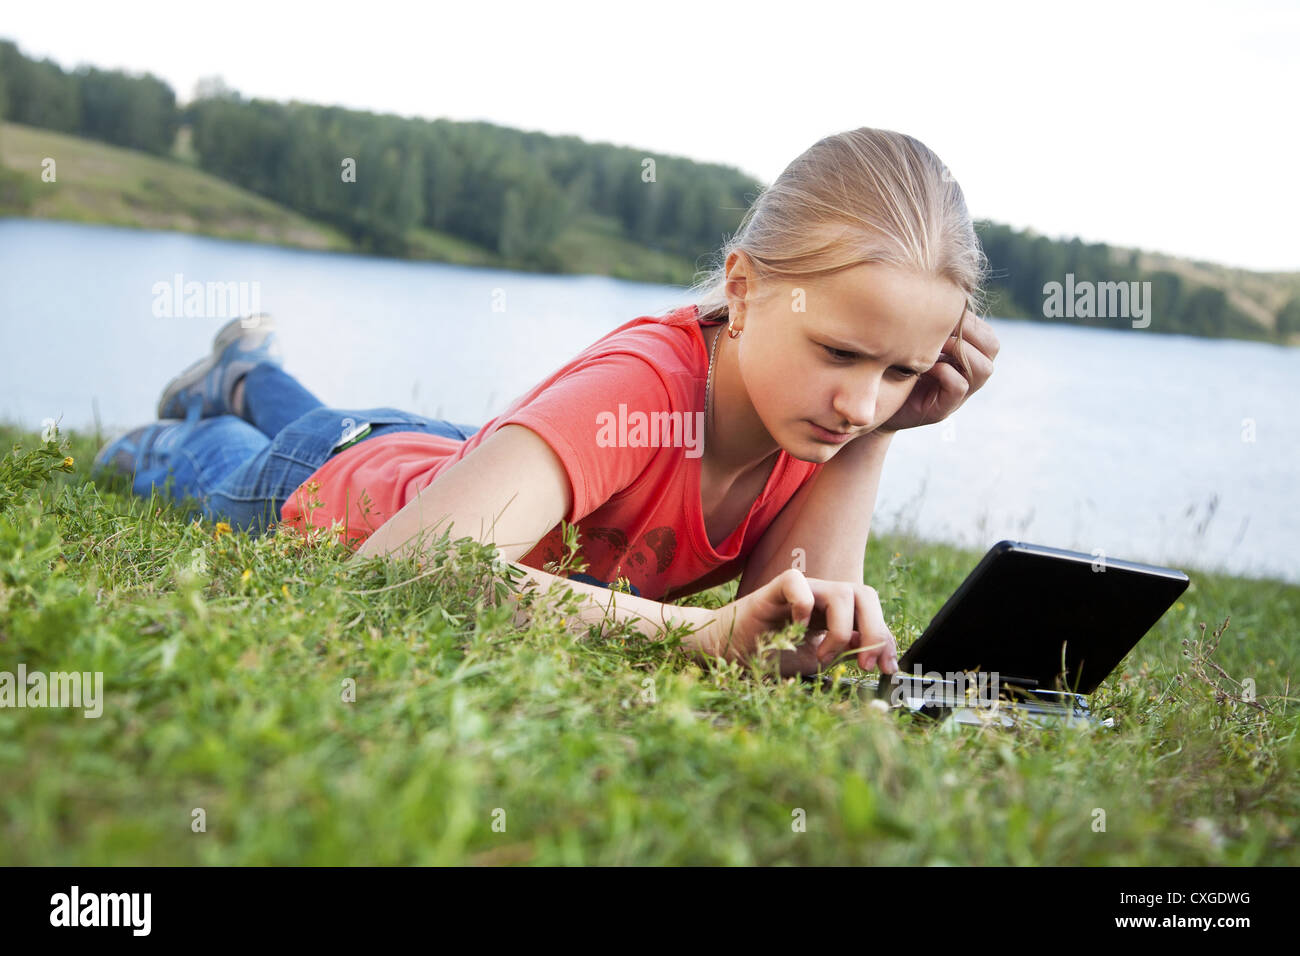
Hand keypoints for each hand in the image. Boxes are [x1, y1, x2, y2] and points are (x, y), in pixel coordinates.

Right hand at [699, 568, 898, 677]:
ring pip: (843, 591)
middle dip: (875, 630)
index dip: (885, 638)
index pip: (872, 613)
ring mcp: (803, 590)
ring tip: (821, 655)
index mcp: (835, 612)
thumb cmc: (769, 654)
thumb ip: (844, 651)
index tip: (888, 668)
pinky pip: (799, 584)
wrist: (730, 650)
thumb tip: (873, 648)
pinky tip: (797, 628)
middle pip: (865, 595)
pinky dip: (804, 605)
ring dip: (841, 630)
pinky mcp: (777, 587)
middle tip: (866, 663)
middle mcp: (823, 596)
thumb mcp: (814, 660)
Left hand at [875, 308, 999, 432]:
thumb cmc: (894, 365)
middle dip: (971, 333)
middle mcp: (968, 373)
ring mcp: (959, 393)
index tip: (945, 310)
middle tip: (944, 328)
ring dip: (961, 351)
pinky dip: (946, 372)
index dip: (971, 320)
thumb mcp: (913, 339)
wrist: (875, 403)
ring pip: (983, 369)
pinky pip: (959, 386)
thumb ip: (929, 322)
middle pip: (992, 348)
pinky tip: (927, 366)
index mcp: (966, 354)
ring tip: (936, 345)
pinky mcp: (943, 409)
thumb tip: (935, 288)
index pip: (986, 333)